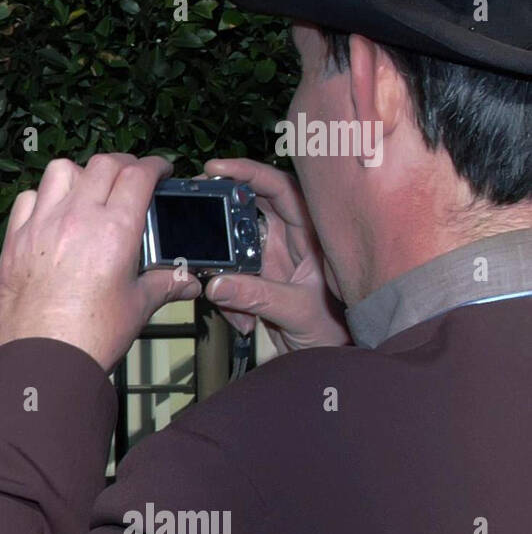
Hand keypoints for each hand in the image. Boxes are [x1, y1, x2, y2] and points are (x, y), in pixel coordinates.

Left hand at [0, 154, 201, 371]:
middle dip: (124, 165)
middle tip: (133, 177)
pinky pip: (29, 198)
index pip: (139, 175)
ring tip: (91, 190)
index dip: (155, 166)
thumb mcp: (138, 306)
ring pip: (62, 170)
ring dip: (82, 173)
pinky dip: (44, 196)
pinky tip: (53, 212)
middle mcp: (77, 218)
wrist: (42, 359)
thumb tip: (189, 280)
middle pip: (104, 165)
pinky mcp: (16, 239)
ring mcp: (42, 225)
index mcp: (114, 230)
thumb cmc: (90, 336)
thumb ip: (166, 284)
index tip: (161, 169)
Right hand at [198, 159, 350, 353]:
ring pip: (233, 248)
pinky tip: (243, 321)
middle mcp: (292, 241)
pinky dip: (227, 299)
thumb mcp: (297, 312)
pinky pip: (230, 278)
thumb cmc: (337, 335)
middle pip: (249, 209)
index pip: (279, 189)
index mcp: (312, 235)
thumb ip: (256, 297)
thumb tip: (217, 283)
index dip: (248, 173)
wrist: (333, 364)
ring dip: (224, 274)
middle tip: (197, 210)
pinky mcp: (258, 281)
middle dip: (222, 214)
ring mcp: (273, 261)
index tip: (217, 169)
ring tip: (234, 305)